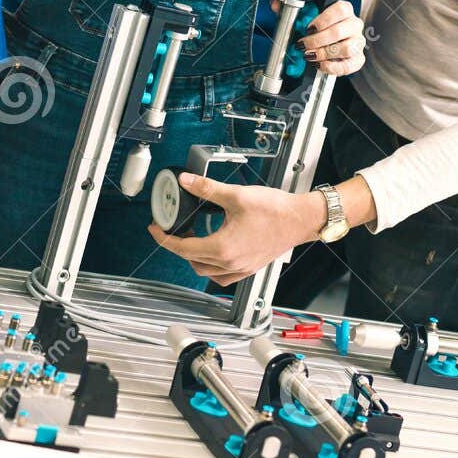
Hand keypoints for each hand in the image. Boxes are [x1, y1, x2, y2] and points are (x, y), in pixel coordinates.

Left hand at [147, 174, 323, 284]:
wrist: (301, 220)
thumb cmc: (275, 210)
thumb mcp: (236, 195)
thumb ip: (207, 189)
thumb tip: (187, 181)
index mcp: (222, 248)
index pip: (182, 248)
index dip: (164, 238)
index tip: (156, 228)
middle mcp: (230, 263)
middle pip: (192, 261)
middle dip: (178, 245)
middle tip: (173, 229)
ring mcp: (241, 269)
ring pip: (206, 271)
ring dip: (194, 257)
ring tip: (192, 238)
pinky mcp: (249, 267)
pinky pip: (223, 276)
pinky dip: (212, 266)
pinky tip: (213, 251)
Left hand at [297, 0, 366, 75]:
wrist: (331, 41)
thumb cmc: (321, 27)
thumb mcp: (307, 14)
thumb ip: (292, 9)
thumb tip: (276, 5)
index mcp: (345, 10)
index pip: (341, 10)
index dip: (323, 20)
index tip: (309, 28)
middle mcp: (354, 25)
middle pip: (340, 32)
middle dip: (317, 40)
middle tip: (304, 45)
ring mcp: (358, 42)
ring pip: (347, 49)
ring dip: (324, 54)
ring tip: (310, 55)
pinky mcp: (357, 58)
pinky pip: (349, 65)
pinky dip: (332, 67)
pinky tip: (320, 65)